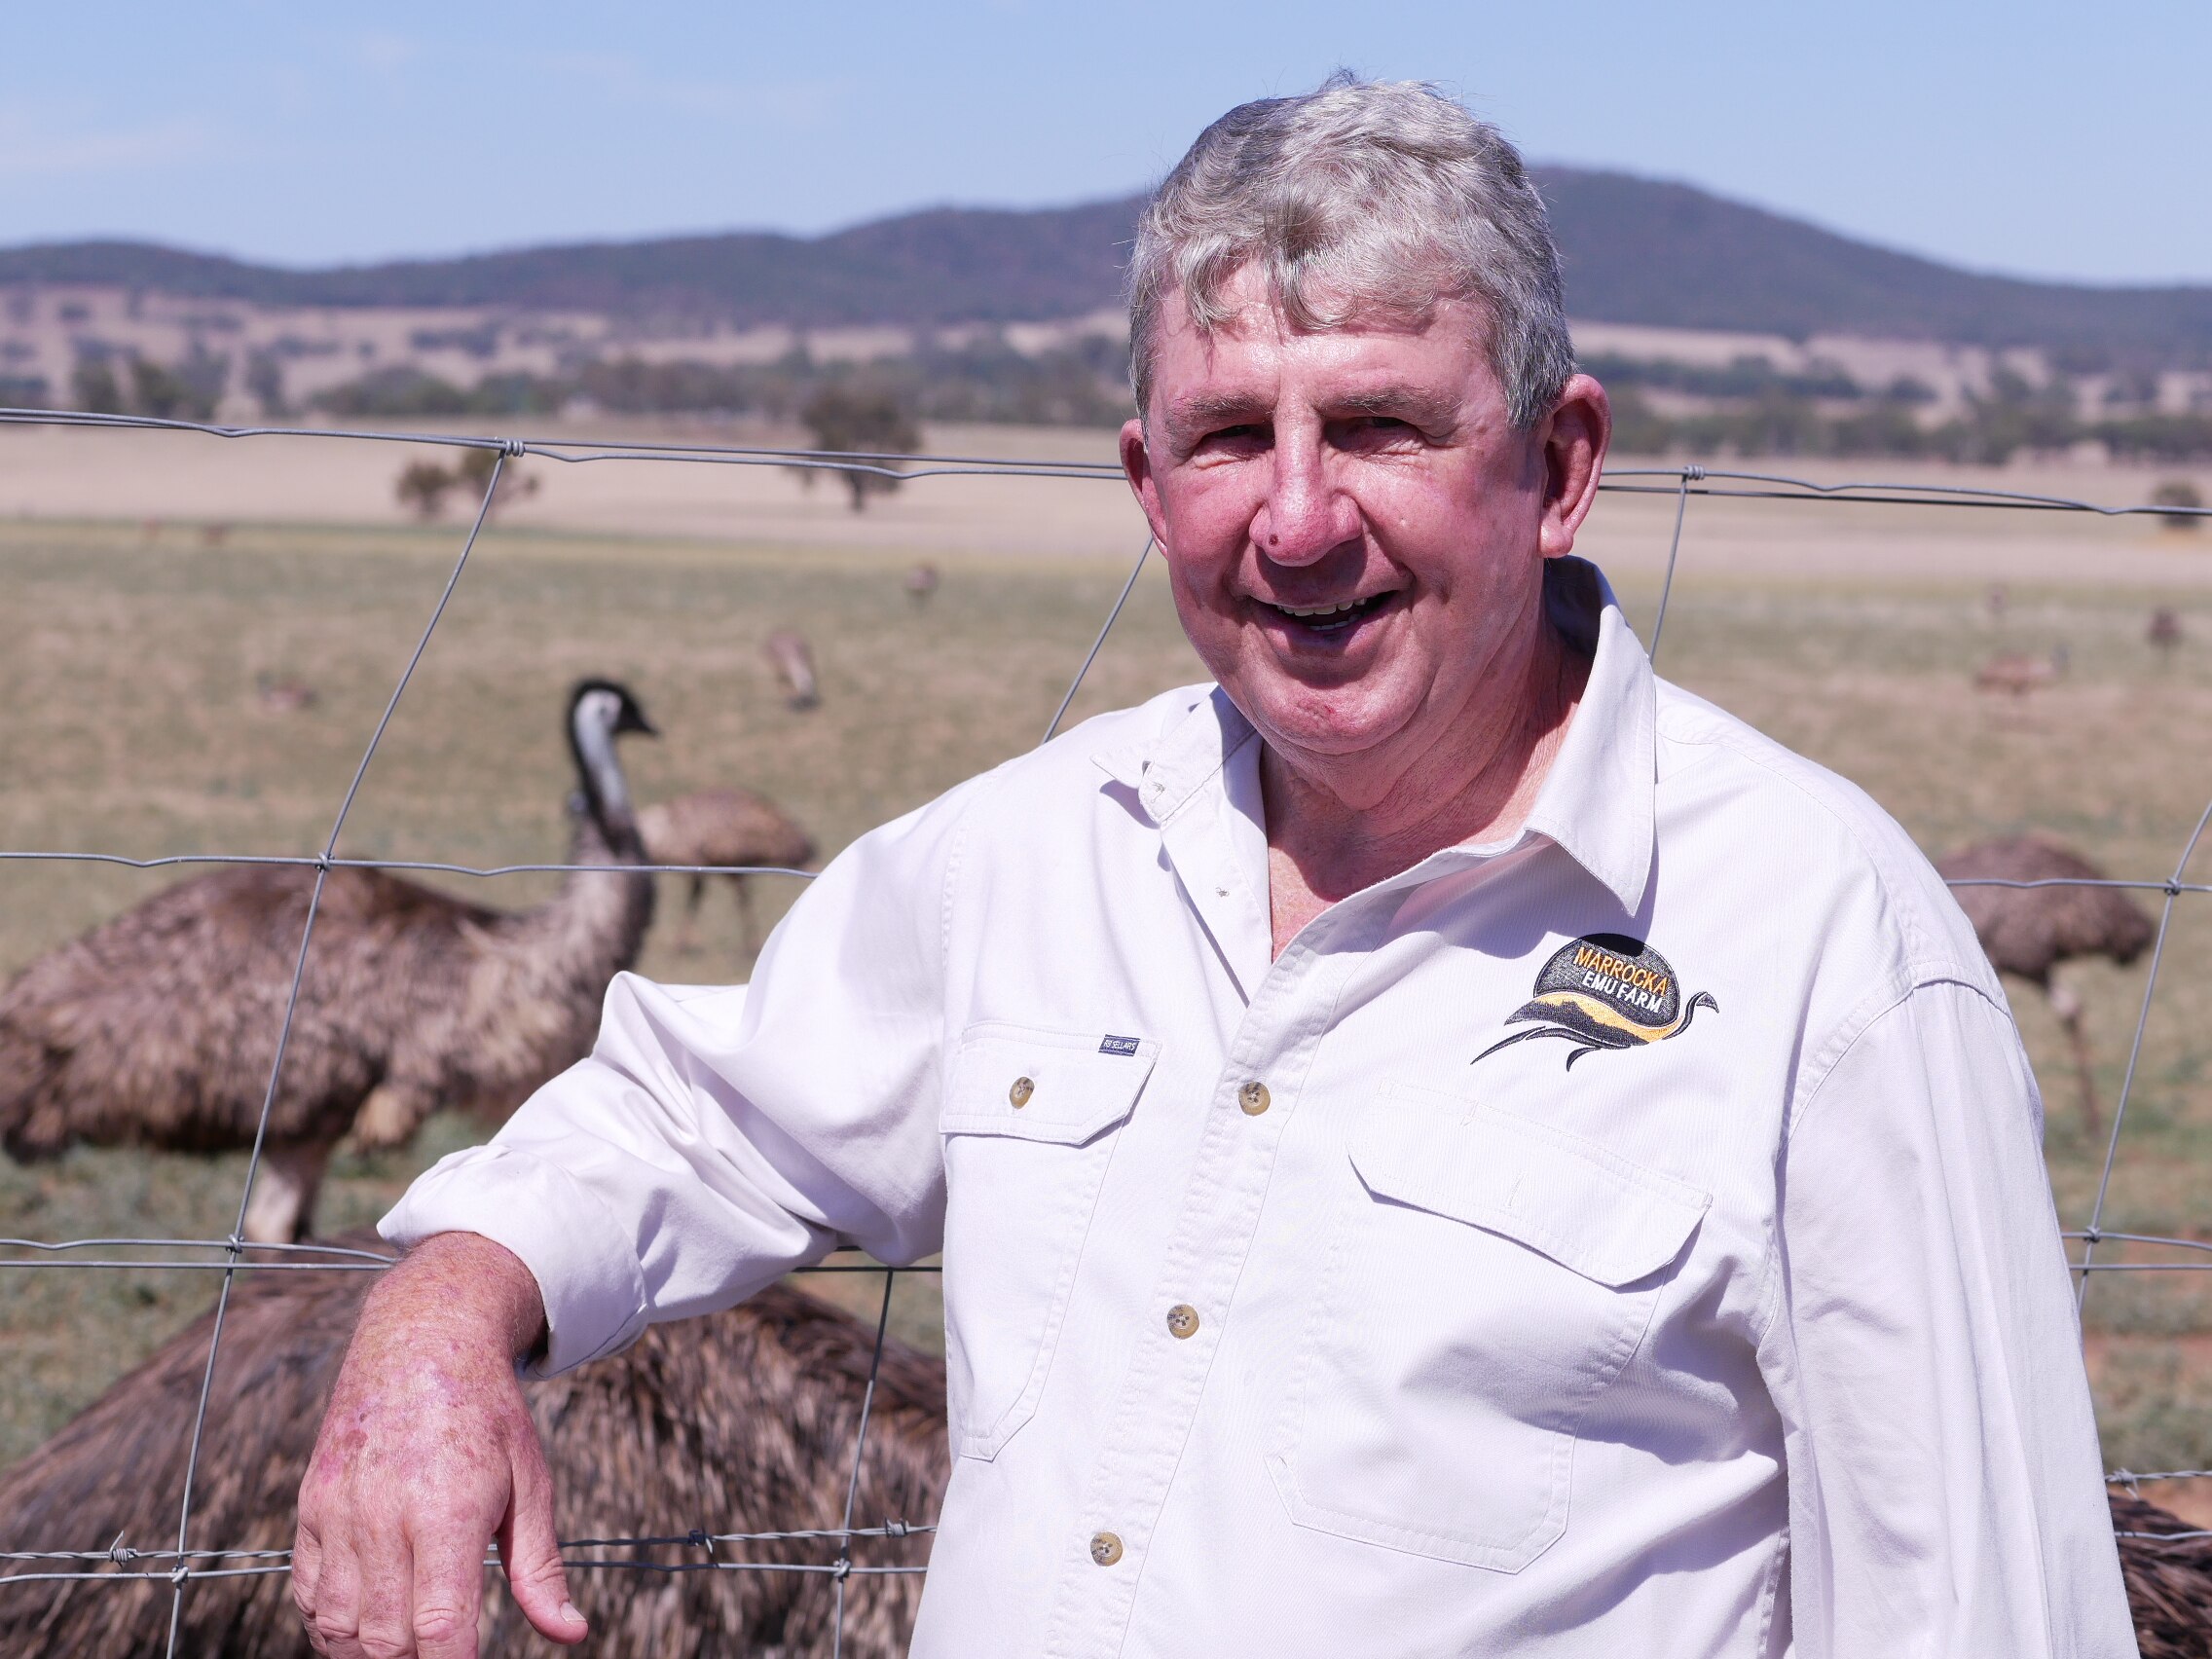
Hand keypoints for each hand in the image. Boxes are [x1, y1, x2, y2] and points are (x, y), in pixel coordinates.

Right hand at [293, 1232, 586, 1658]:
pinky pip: (308, 1592)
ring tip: (408, 1647)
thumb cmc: (488, 1416)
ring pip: (339, 1626)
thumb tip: (571, 1635)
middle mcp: (385, 1518)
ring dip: (370, 1653)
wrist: (422, 1340)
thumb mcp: (532, 1482)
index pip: (440, 1629)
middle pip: (386, 1639)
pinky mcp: (311, 1507)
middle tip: (445, 1654)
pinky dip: (331, 1625)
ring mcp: (339, 1513)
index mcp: (447, 1512)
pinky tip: (364, 1626)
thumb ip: (541, 1567)